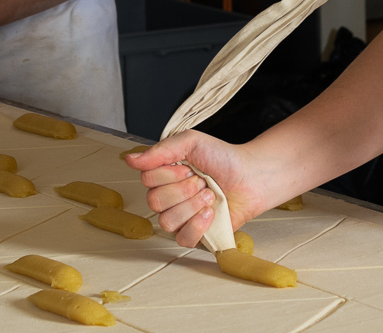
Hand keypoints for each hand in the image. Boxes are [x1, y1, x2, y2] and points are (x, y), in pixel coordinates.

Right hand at [126, 130, 269, 247]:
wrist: (251, 176)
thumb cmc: (223, 158)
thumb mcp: (192, 142)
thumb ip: (162, 150)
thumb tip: (131, 159)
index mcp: (164, 174)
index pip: (146, 179)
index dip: (168, 174)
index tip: (188, 166)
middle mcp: (169, 196)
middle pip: (154, 201)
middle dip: (183, 189)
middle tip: (201, 181)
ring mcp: (181, 217)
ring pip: (166, 221)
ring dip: (192, 205)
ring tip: (209, 194)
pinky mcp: (195, 234)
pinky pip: (181, 239)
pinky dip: (197, 225)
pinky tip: (209, 213)